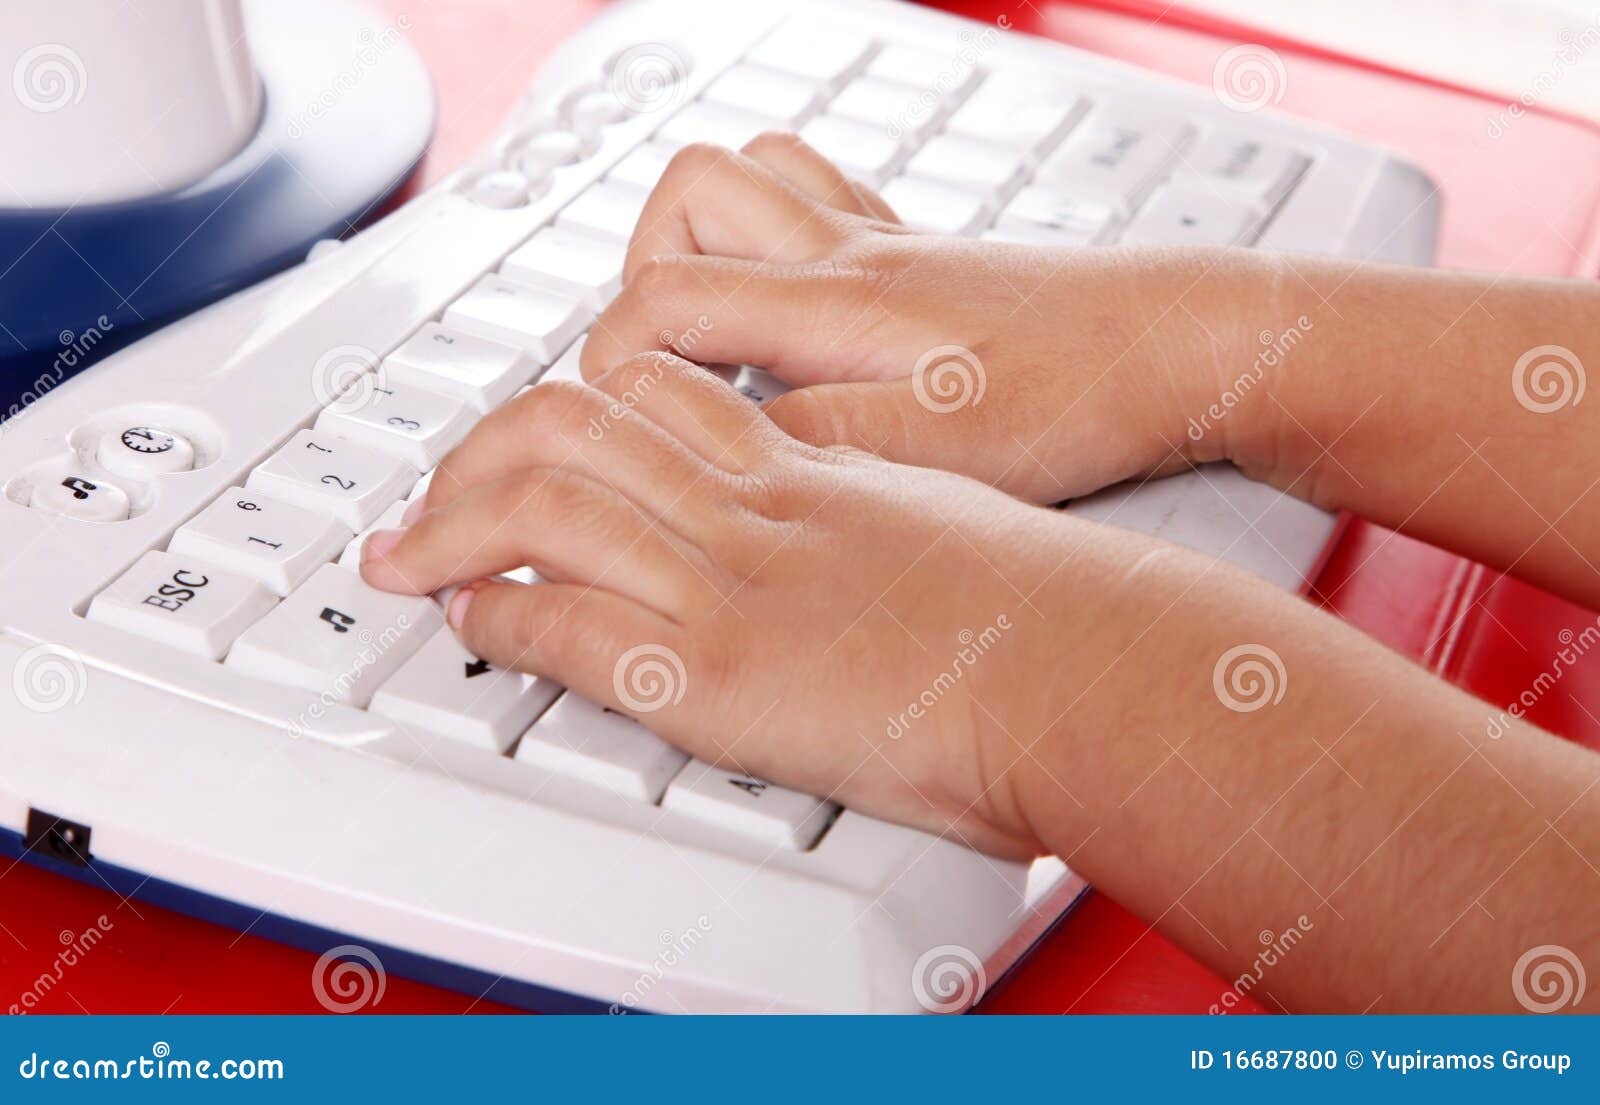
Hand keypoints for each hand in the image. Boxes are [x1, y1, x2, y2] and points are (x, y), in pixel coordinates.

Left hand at [361, 352, 1106, 856]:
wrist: (1086, 666)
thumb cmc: (1045, 610)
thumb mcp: (944, 524)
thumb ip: (870, 517)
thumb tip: (847, 538)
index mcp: (810, 468)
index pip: (655, 393)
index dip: (571, 402)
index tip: (532, 435)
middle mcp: (755, 510)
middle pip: (576, 426)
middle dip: (478, 453)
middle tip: (436, 495)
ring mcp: (730, 587)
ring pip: (548, 504)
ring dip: (455, 526)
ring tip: (414, 554)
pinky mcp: (721, 678)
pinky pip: (570, 627)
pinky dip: (503, 620)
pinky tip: (476, 625)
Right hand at [579, 132, 1277, 503]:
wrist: (1174, 343)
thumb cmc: (1080, 394)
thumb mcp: (942, 452)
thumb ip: (818, 442)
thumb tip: (723, 444)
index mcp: (837, 304)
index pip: (665, 297)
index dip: (611, 362)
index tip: (618, 427)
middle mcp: (850, 254)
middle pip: (690, 197)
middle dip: (641, 276)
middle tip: (657, 365)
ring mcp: (885, 242)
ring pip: (752, 174)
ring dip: (702, 235)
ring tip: (710, 322)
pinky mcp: (919, 253)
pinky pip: (818, 193)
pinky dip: (776, 227)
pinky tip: (795, 297)